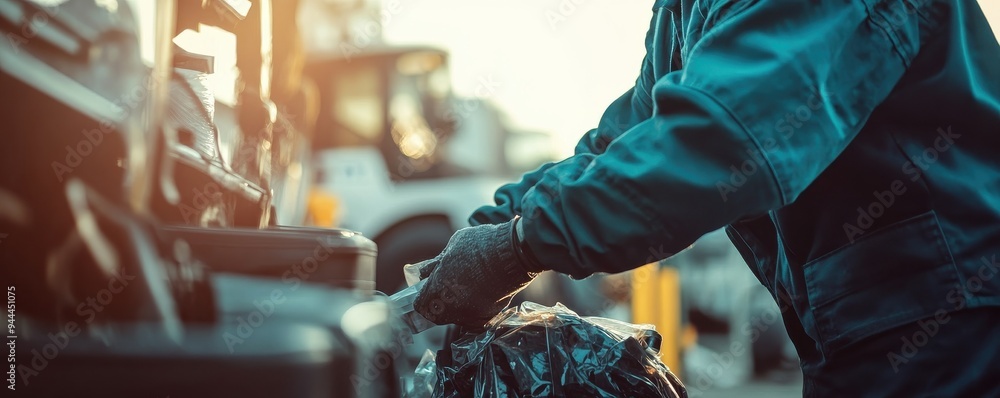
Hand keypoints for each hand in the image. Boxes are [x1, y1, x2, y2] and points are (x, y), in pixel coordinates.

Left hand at [413, 218, 541, 327]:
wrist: (513, 253)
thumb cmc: (480, 245)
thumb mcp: (452, 247)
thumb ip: (434, 265)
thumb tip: (421, 274)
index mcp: (438, 289)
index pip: (420, 307)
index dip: (421, 298)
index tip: (426, 290)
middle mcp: (452, 307)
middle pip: (437, 315)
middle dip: (438, 303)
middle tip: (446, 287)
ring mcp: (471, 314)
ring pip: (457, 317)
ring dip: (457, 306)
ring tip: (467, 286)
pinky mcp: (488, 316)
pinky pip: (475, 316)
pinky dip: (474, 307)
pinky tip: (480, 292)